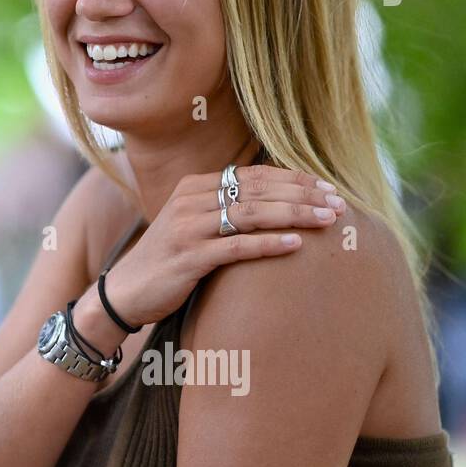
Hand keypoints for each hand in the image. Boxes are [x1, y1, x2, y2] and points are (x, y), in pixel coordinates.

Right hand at [94, 166, 344, 329]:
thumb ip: (225, 210)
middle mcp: (190, 201)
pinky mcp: (188, 257)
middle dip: (303, 195)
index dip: (294, 179)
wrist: (126, 292)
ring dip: (294, 215)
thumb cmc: (169, 260)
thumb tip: (278, 202)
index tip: (328, 188)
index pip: (254, 175)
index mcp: (193, 186)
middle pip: (257, 190)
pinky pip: (236, 247)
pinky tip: (297, 246)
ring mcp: (187, 228)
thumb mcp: (194, 225)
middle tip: (339, 204)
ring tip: (327, 220)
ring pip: (251, 214)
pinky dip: (269, 244)